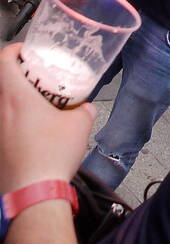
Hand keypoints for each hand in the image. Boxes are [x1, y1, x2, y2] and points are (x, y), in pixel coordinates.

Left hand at [0, 44, 94, 192]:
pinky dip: (11, 120)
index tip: (26, 51)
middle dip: (15, 74)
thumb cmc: (51, 157)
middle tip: (33, 76)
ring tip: (32, 104)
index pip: (3, 59)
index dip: (14, 50)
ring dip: (12, 99)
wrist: (34, 194)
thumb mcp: (79, 126)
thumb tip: (86, 108)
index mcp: (14, 96)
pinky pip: (2, 125)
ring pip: (0, 104)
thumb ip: (84, 110)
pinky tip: (29, 131)